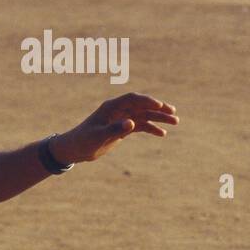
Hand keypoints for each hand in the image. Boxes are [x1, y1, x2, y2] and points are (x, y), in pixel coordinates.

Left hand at [52, 93, 178, 163]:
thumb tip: (132, 123)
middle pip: (142, 106)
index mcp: (111, 107)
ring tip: (175, 121)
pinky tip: (162, 134)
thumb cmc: (83, 141)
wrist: (75, 150)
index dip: (146, 100)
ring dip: (159, 118)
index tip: (159, 106)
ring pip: (144, 115)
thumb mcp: (99, 136)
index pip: (132, 99)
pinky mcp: (122, 128)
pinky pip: (140, 126)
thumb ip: (115, 129)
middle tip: (173, 112)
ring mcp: (121, 119)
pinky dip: (151, 128)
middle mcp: (118, 111)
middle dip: (158, 108)